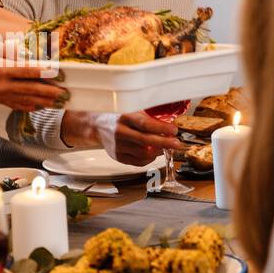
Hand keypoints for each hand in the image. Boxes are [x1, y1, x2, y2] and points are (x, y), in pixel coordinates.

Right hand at [0, 47, 66, 112]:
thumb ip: (5, 48)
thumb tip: (24, 51)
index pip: (27, 71)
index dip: (44, 73)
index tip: (59, 73)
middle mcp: (0, 84)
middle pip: (30, 89)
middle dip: (49, 92)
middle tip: (65, 93)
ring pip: (25, 100)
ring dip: (42, 101)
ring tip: (57, 102)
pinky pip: (14, 105)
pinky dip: (28, 106)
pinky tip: (38, 107)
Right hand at [63, 110, 182, 165]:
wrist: (97, 126)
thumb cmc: (118, 116)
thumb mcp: (131, 110)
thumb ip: (147, 117)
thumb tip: (169, 123)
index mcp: (124, 117)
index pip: (144, 124)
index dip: (161, 128)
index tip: (173, 130)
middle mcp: (119, 132)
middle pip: (145, 141)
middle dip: (164, 143)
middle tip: (176, 144)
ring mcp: (118, 146)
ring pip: (143, 154)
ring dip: (158, 151)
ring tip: (165, 146)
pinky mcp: (118, 156)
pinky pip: (138, 162)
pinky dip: (149, 158)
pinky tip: (154, 152)